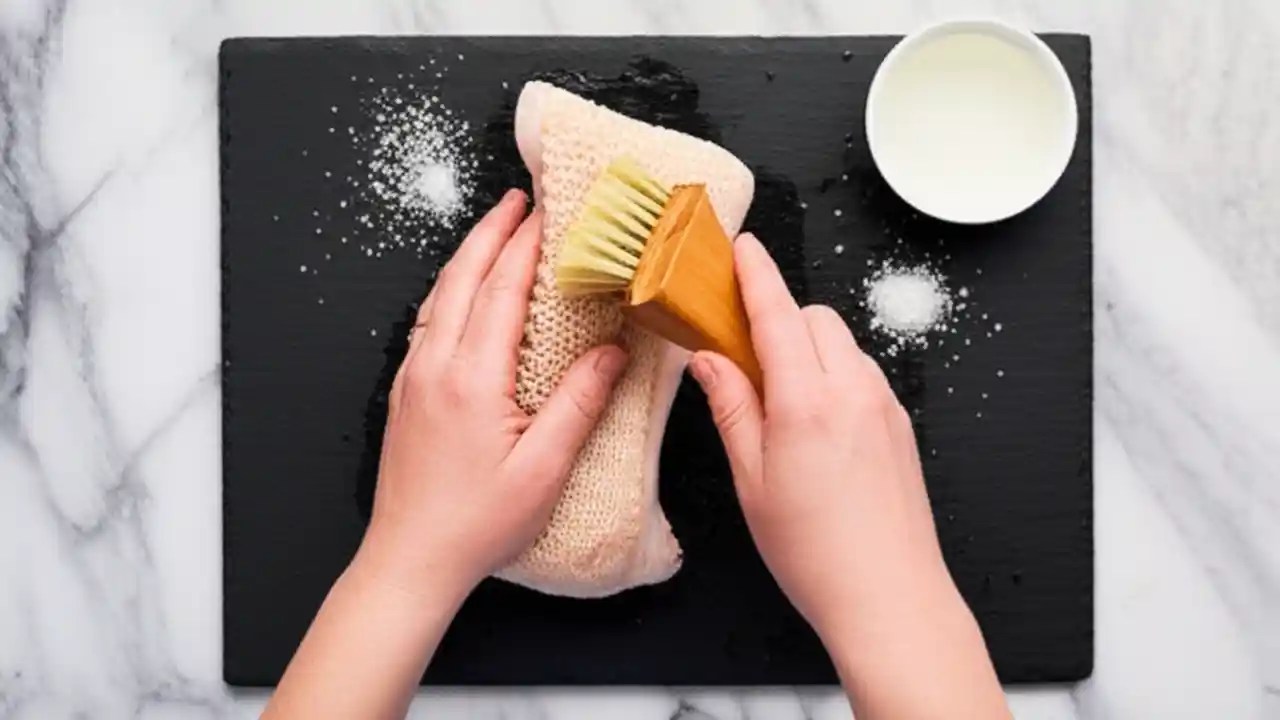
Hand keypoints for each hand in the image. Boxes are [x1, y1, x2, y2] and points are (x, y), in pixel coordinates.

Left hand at [359, 189, 627, 597]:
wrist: (410, 560)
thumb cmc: (478, 523)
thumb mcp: (543, 468)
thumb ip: (578, 403)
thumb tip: (612, 351)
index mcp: (472, 378)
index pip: (502, 291)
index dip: (526, 246)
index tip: (548, 212)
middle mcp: (434, 367)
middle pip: (462, 278)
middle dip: (491, 232)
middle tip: (518, 200)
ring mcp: (412, 379)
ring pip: (438, 297)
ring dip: (468, 257)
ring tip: (494, 233)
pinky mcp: (404, 395)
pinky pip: (427, 323)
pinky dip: (449, 291)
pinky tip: (463, 296)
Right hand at [689, 233, 1007, 718]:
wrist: (889, 595)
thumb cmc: (815, 551)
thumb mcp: (752, 480)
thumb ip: (731, 408)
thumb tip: (709, 360)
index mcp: (806, 402)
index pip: (777, 314)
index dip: (756, 274)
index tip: (743, 247)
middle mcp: (852, 391)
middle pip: (815, 317)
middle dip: (781, 318)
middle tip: (744, 352)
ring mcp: (883, 406)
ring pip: (841, 345)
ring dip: (809, 349)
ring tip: (779, 400)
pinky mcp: (900, 424)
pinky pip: (862, 375)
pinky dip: (834, 376)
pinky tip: (815, 424)